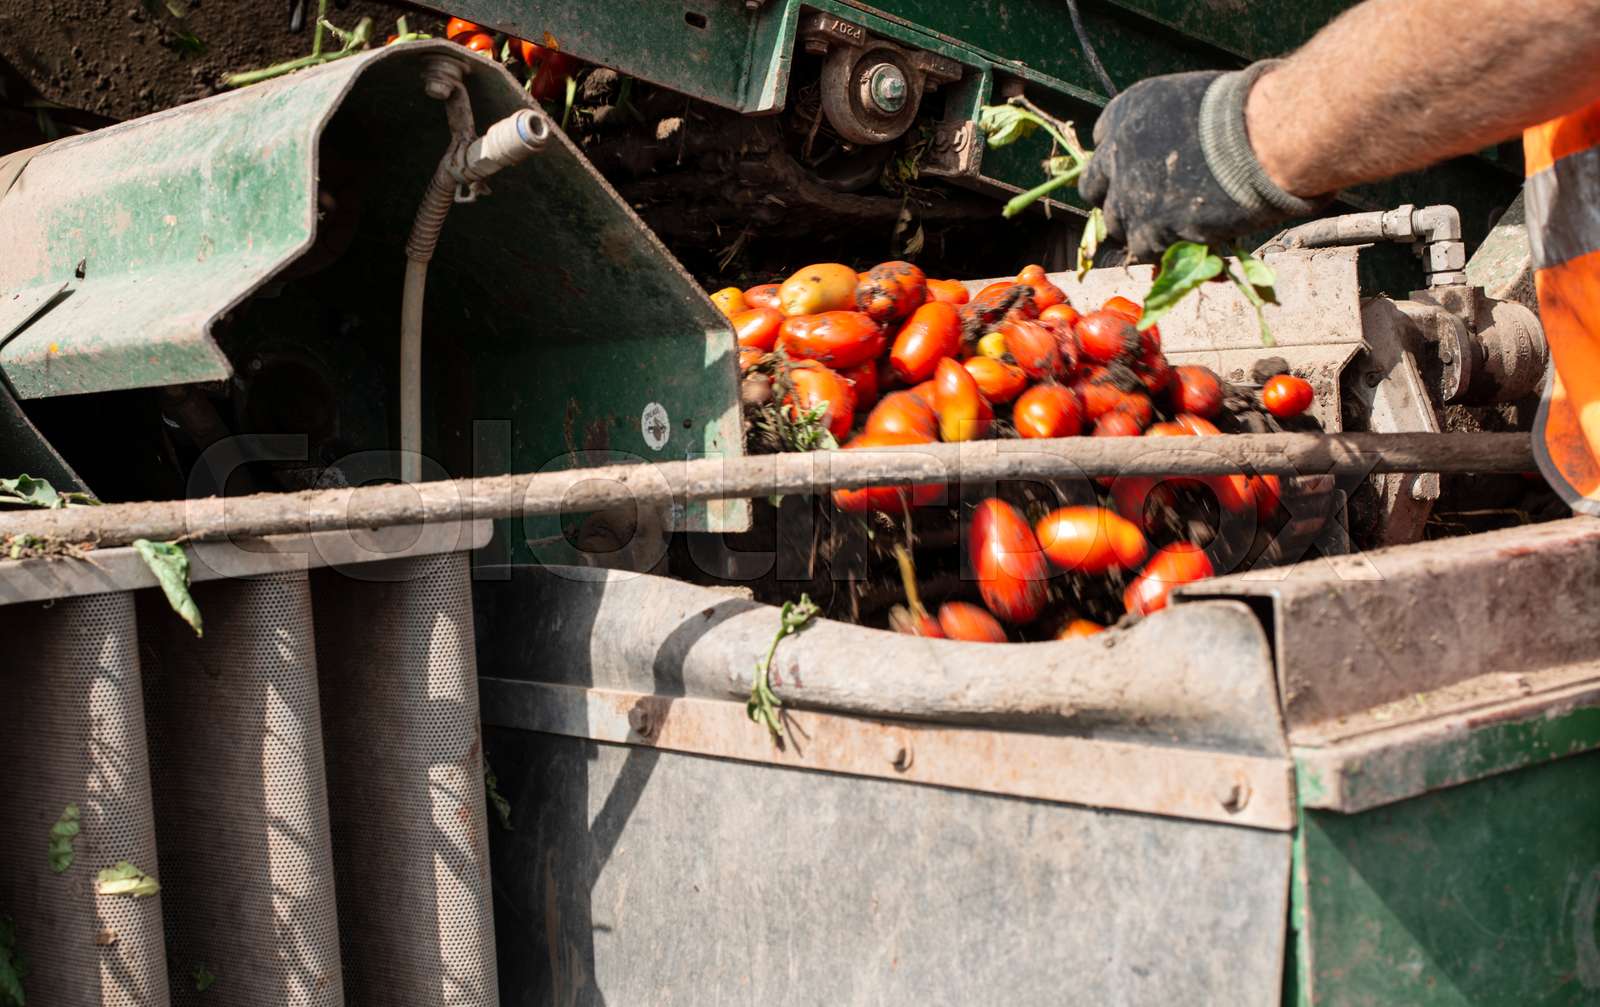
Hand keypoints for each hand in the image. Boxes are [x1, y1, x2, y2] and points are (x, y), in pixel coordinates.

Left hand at [1079, 63, 1324, 261]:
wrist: (1262, 138)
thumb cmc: (1243, 110)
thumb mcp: (1189, 102)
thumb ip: (1165, 128)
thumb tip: (1170, 148)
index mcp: (1123, 113)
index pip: (1103, 145)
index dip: (1121, 164)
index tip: (1141, 171)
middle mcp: (1115, 154)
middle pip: (1096, 189)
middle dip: (1118, 198)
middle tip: (1147, 205)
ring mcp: (1128, 194)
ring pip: (1115, 224)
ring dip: (1138, 226)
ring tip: (1172, 224)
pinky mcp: (1149, 227)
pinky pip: (1142, 247)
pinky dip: (1160, 248)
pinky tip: (1184, 238)